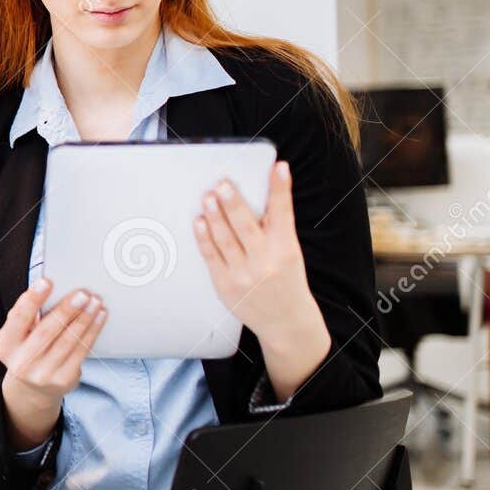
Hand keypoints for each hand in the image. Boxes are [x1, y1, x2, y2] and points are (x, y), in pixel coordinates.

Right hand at [0, 278, 104, 449]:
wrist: (33, 387)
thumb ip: (25, 314)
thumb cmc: (26, 349)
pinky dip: (92, 331)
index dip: (32, 299)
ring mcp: (43, 373)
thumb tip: (46, 289)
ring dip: (84, 319)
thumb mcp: (16, 334)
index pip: (19, 319)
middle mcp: (21, 362)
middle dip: (66, 310)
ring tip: (94, 302)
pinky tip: (98, 318)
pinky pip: (81, 351)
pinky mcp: (64, 379)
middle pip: (47, 331)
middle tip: (81, 294)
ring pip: (68, 341)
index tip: (46, 282)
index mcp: (5, 345)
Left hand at [194, 161, 324, 351]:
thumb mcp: (290, 253)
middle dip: (234, 203)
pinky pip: (211, 257)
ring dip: (214, 217)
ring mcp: (243, 275)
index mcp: (286, 250)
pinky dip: (204, 238)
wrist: (286, 322)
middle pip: (247, 227)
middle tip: (222, 183)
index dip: (280, 189)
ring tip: (207, 197)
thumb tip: (259, 195)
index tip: (278, 167)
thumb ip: (275, 228)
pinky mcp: (224, 285)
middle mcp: (266, 262)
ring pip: (225, 240)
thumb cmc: (286, 280)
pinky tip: (199, 222)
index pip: (283, 213)